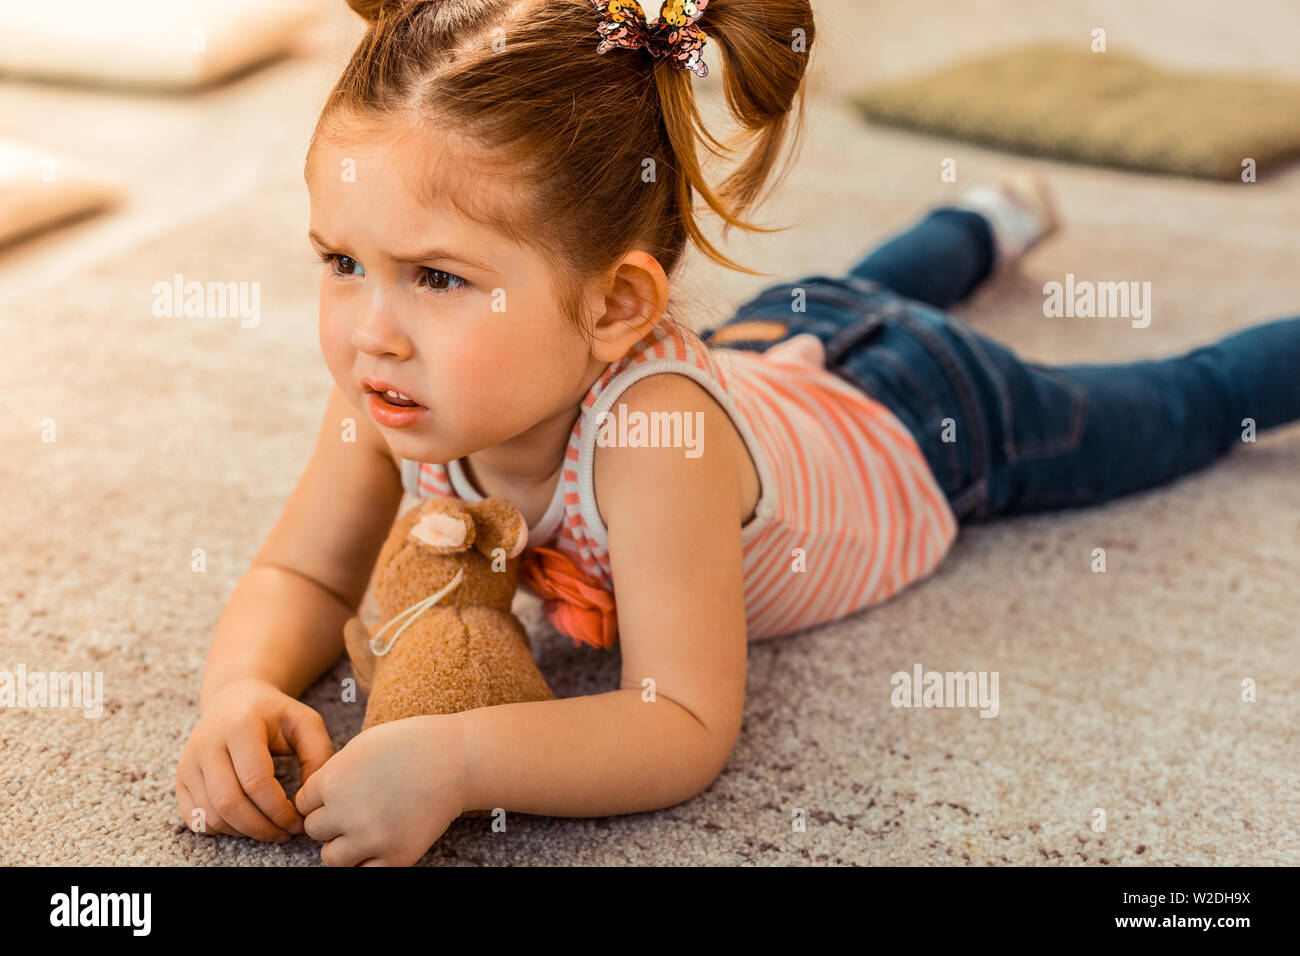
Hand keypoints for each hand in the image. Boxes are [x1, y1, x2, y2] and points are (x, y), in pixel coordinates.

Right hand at [176, 677, 334, 841]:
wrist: (233, 698)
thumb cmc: (274, 713)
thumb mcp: (306, 722)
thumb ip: (318, 755)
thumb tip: (309, 797)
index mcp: (240, 726)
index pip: (255, 780)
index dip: (278, 808)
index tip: (298, 820)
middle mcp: (207, 744)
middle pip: (229, 803)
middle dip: (261, 827)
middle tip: (285, 833)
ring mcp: (189, 762)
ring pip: (211, 815)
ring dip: (244, 832)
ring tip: (271, 830)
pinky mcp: (180, 778)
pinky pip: (195, 818)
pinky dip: (222, 830)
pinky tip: (246, 824)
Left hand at [295, 714, 470, 865]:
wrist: (456, 759)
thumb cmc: (411, 744)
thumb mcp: (360, 746)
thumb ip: (334, 773)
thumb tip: (318, 798)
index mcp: (332, 781)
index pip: (303, 803)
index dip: (321, 797)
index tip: (341, 791)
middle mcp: (345, 813)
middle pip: (315, 830)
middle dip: (331, 820)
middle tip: (356, 807)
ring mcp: (370, 839)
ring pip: (331, 857)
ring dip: (343, 845)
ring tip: (364, 829)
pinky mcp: (395, 857)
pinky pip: (364, 871)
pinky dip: (368, 859)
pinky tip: (381, 840)